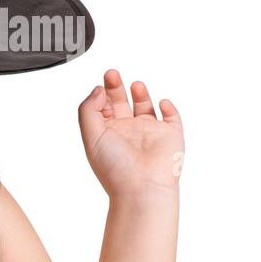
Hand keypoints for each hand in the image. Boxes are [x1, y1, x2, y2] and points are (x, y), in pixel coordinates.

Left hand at [78, 68, 183, 198]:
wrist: (142, 188)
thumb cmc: (115, 168)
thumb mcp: (90, 134)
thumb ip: (88, 108)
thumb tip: (98, 90)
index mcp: (109, 134)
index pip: (103, 109)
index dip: (101, 95)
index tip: (101, 84)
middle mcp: (128, 133)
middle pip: (122, 103)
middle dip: (116, 87)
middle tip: (112, 74)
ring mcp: (150, 134)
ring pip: (146, 108)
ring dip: (141, 94)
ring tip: (137, 85)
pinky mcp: (170, 136)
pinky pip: (172, 118)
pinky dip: (169, 107)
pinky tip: (162, 102)